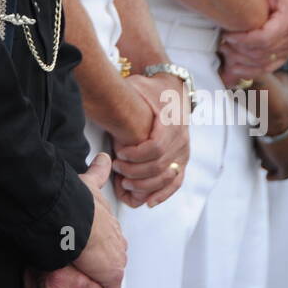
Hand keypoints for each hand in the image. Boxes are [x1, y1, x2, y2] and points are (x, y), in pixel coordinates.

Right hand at [69, 154, 126, 287]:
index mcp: (111, 221)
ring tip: (85, 280)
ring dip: (100, 278)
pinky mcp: (111, 276)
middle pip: (114, 255)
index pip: (111, 236)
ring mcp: (116, 259)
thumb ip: (99, 171)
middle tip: (85, 265)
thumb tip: (104, 158)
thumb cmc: (77, 201)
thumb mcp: (90, 182)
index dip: (101, 243)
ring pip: (112, 273)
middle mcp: (117, 240)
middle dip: (102, 261)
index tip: (91, 246)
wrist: (73, 217)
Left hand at [111, 74, 189, 208]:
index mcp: (172, 121)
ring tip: (125, 184)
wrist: (172, 89)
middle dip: (135, 172)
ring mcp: (184, 151)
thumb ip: (124, 95)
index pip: (155, 147)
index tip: (119, 153)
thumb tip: (103, 102)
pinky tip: (148, 201)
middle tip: (117, 169)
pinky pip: (176, 182)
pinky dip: (163, 194)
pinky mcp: (182, 159)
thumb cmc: (151, 88)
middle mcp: (181, 139)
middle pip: (159, 165)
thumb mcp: (137, 86)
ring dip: (145, 186)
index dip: (135, 155)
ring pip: (167, 177)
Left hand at [219, 0, 287, 78]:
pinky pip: (266, 69)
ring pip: (263, 64)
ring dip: (242, 63)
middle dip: (239, 51)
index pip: (265, 38)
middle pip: (262, 54)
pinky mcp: (283, 56)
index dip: (244, 40)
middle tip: (221, 44)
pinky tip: (233, 69)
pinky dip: (249, 71)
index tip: (227, 35)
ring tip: (224, 53)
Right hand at [254, 71, 287, 180]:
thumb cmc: (276, 96)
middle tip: (279, 160)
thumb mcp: (286, 94)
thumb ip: (281, 95)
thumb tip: (265, 82)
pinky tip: (270, 176)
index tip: (284, 145)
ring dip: (284, 169)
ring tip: (273, 172)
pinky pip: (284, 174)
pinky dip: (277, 176)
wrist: (275, 107)